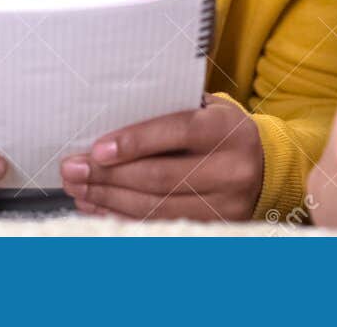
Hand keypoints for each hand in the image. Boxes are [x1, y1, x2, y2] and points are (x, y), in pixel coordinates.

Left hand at [59, 98, 263, 220]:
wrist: (264, 165)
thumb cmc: (220, 130)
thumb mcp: (206, 109)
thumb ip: (168, 110)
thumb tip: (107, 125)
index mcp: (227, 128)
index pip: (177, 132)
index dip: (135, 141)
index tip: (97, 150)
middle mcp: (232, 168)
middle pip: (160, 176)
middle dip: (109, 176)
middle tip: (73, 170)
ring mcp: (226, 204)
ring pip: (156, 207)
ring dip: (109, 200)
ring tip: (79, 189)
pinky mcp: (216, 227)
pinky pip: (160, 226)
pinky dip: (124, 218)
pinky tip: (99, 208)